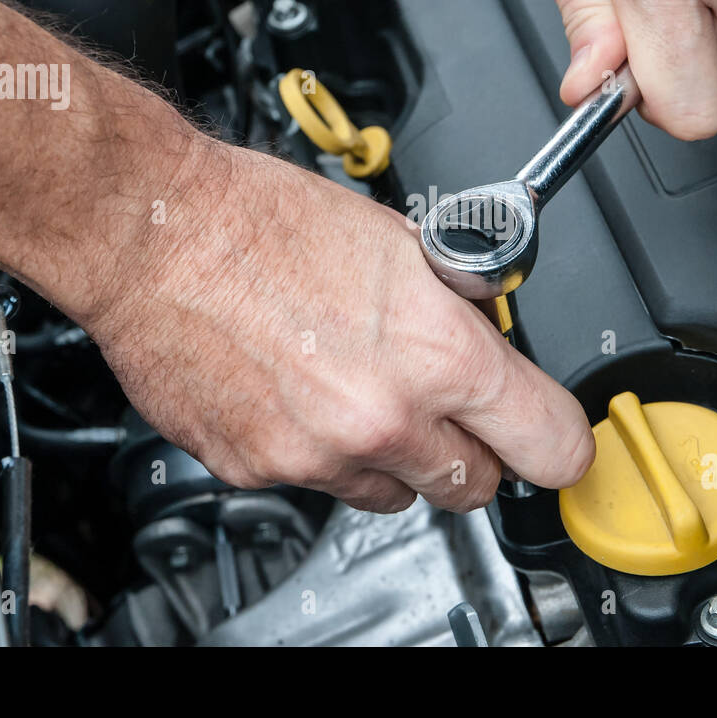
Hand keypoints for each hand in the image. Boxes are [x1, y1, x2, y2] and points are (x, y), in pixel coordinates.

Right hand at [85, 140, 594, 512]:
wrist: (157, 236)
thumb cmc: (265, 222)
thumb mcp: (402, 242)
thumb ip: (459, 306)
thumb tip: (489, 335)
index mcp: (439, 353)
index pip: (550, 443)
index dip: (559, 444)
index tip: (553, 442)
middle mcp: (385, 417)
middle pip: (477, 487)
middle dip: (474, 454)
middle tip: (449, 413)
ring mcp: (318, 455)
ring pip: (395, 495)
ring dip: (394, 459)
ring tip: (355, 390)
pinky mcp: (258, 471)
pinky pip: (318, 485)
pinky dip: (319, 454)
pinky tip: (297, 394)